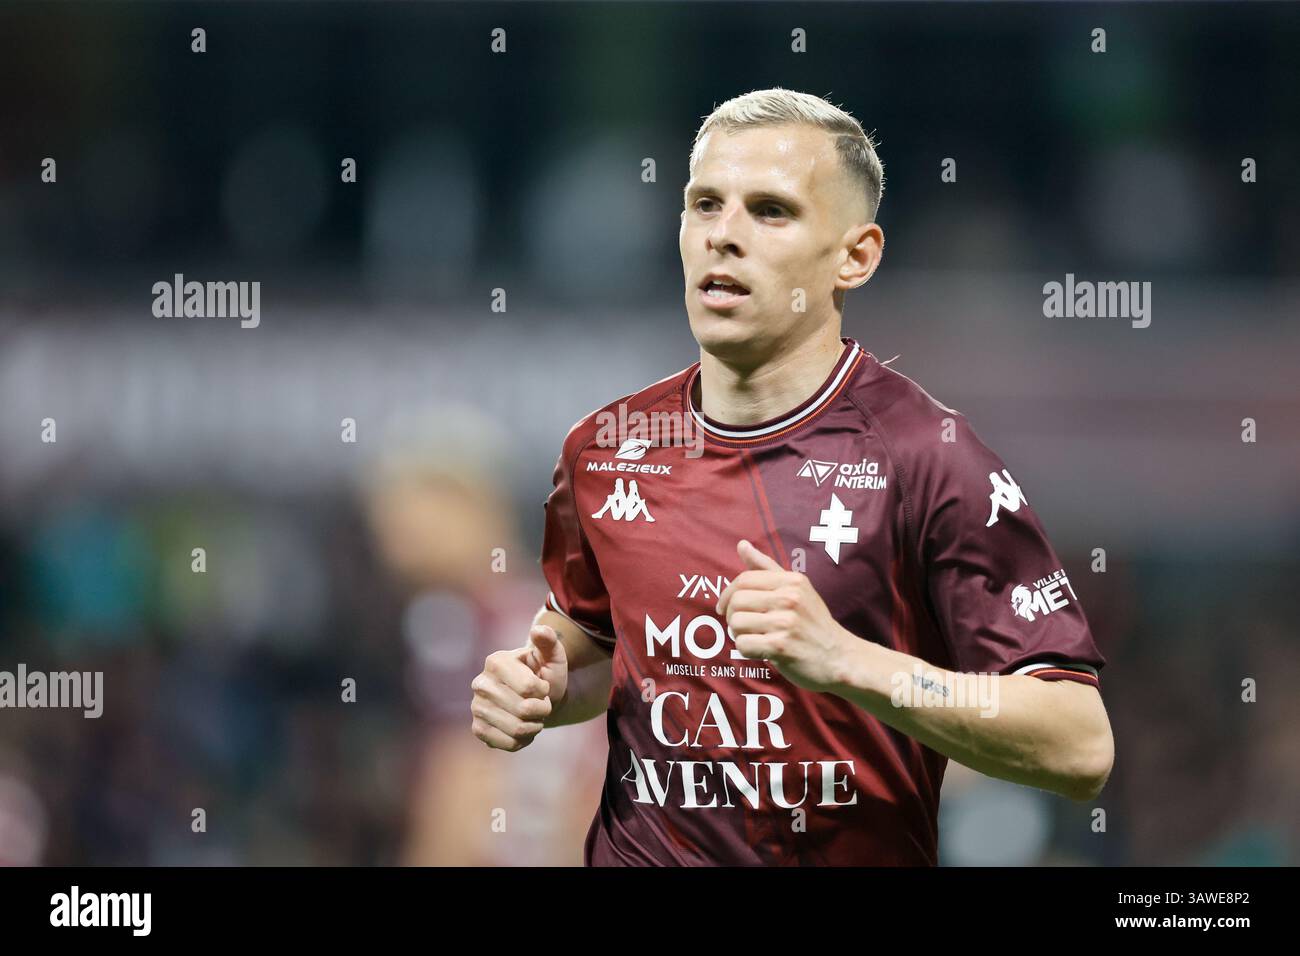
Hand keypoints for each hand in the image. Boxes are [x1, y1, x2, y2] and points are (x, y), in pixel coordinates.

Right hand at [470, 624, 567, 750]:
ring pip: (518, 729)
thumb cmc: (545, 674)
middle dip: (542, 710)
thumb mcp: (553, 656)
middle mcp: (480, 683)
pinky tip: (523, 728)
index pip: (529, 687)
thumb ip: (550, 641)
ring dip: (535, 725)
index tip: (542, 686)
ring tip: (533, 715)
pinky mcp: (478, 729)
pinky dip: (524, 740)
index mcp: (496, 661)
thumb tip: (539, 630)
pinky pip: (509, 744)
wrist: (537, 700)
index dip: (544, 691)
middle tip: (540, 703)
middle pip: (524, 710)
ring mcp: (476, 707)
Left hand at [715, 539, 855, 693]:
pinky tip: (761, 650)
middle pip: (737, 601)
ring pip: (737, 623)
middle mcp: (790, 598)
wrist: (839, 658)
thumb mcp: (797, 589)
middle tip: (743, 626)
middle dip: (732, 616)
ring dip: (739, 634)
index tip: (725, 608)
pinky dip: (747, 650)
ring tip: (755, 637)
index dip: (727, 595)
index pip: (744, 579)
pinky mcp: (781, 647)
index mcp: (792, 581)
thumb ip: (766, 567)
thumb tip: (741, 545)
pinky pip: (743, 645)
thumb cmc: (813, 622)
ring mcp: (786, 623)